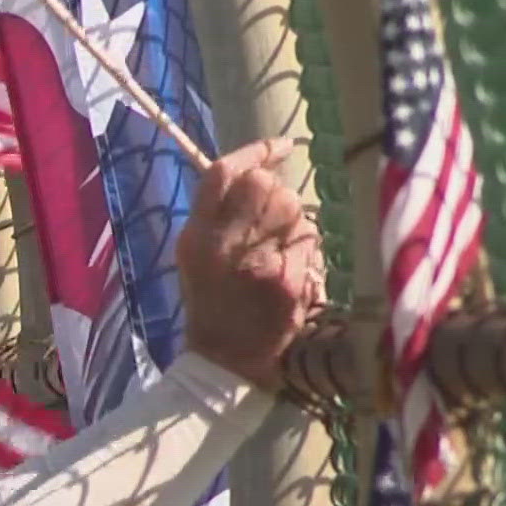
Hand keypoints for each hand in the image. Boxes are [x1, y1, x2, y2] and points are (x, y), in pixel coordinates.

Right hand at [177, 139, 322, 391]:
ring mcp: (254, 260)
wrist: (225, 359)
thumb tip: (259, 173)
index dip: (255, 152)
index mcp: (196, 235)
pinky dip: (308, 251)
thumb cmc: (213, 303)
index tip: (283, 146)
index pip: (222, 174)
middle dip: (279, 194)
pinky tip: (295, 269)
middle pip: (261, 186)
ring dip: (296, 223)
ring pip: (292, 211)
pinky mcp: (284, 280)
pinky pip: (309, 243)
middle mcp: (220, 243)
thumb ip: (217, 215)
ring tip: (282, 251)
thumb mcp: (196, 255)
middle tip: (277, 220)